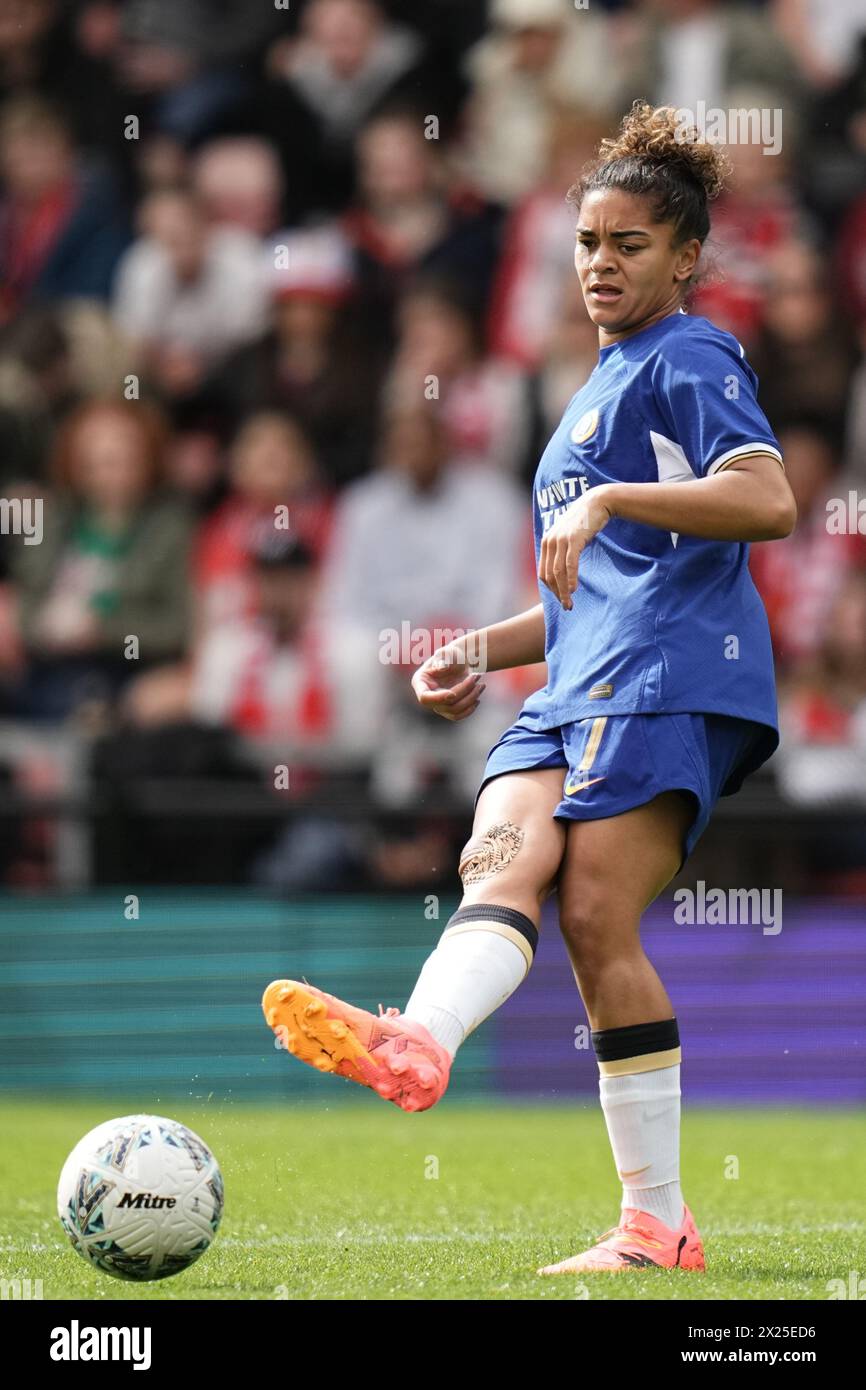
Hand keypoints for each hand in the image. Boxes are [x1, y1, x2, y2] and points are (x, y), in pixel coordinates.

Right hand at [411, 645, 484, 720]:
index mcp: (420, 682)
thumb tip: (442, 667)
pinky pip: (458, 716)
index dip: (439, 698)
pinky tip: (478, 698)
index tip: (453, 693)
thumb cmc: (452, 655)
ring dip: (470, 699)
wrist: (461, 661)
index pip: (424, 698)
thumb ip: (443, 657)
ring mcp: (437, 704)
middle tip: (477, 675)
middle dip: (464, 691)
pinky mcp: (448, 709)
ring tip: (481, 684)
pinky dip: (469, 709)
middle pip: (444, 704)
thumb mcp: (447, 653)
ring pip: (453, 711)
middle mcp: (427, 696)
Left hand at [538, 485, 614, 609]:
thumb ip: (562, 551)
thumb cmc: (585, 522)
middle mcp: (550, 541)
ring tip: (570, 603)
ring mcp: (561, 540)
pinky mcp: (573, 539)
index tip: (560, 599)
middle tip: (566, 606)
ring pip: (558, 573)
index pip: (544, 573)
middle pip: (549, 575)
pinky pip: (570, 564)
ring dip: (563, 591)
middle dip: (556, 594)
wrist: (597, 502)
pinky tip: (574, 590)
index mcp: (546, 542)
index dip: (551, 589)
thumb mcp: (568, 537)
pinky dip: (571, 579)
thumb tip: (563, 571)